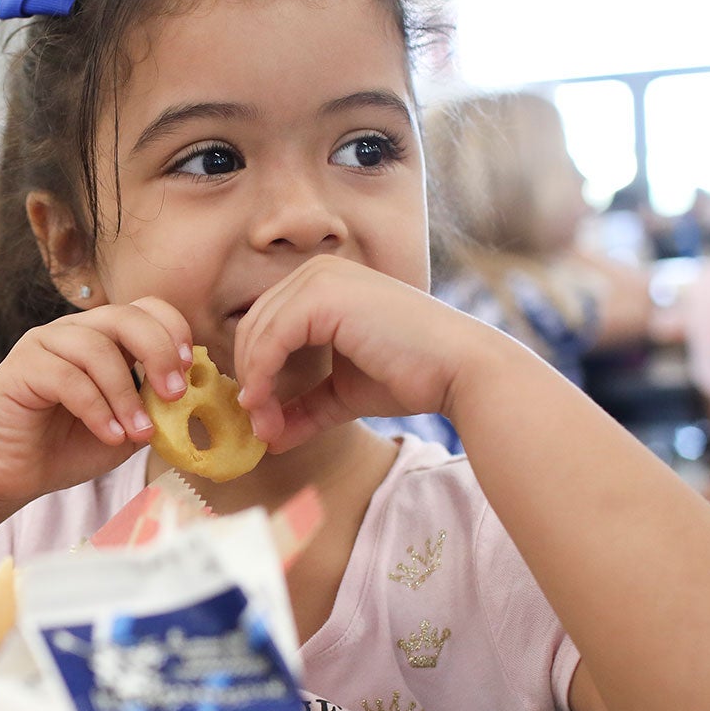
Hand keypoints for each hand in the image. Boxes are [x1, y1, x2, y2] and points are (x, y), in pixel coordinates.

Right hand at [0, 297, 193, 510]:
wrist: (7, 476)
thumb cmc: (63, 449)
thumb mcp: (124, 428)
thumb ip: (152, 408)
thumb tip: (193, 395)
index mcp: (101, 338)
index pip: (143, 309)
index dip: (171, 331)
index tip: (189, 370)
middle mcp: (71, 332)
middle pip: (124, 316)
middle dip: (157, 352)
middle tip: (175, 394)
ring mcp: (42, 345)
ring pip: (96, 348)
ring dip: (126, 394)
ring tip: (139, 432)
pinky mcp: (19, 368)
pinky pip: (68, 378)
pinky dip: (97, 408)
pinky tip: (110, 434)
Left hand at [232, 255, 513, 452]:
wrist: (459, 370)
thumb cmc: (411, 377)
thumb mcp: (343, 394)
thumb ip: (305, 408)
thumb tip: (269, 438)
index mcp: (321, 285)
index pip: (265, 326)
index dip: (255, 374)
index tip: (263, 421)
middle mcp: (316, 272)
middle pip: (252, 328)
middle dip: (250, 383)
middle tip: (261, 429)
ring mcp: (319, 278)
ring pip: (255, 334)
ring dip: (254, 386)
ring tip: (267, 428)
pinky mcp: (322, 295)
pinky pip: (269, 339)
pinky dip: (261, 377)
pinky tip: (267, 410)